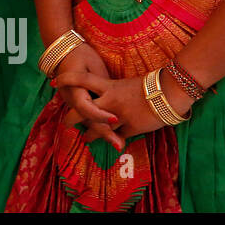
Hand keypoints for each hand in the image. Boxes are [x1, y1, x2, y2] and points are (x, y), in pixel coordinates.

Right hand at [49, 43, 121, 146]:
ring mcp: (72, 101)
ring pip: (87, 120)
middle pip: (87, 119)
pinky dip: (98, 125)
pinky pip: (86, 116)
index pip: (86, 107)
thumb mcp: (94, 66)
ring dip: (102, 132)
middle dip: (102, 132)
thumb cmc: (81, 55)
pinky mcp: (76, 102)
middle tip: (118, 144)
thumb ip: (104, 85)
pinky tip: (112, 135)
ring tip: (119, 144)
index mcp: (75, 88)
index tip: (116, 119)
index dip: (100, 114)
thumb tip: (118, 101)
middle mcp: (71, 98)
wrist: (63, 50)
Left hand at [59, 68, 193, 148]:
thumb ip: (112, 90)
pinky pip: (118, 137)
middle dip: (72, 118)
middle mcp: (111, 101)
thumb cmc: (150, 84)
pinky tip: (113, 144)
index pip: (82, 79)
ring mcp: (120, 116)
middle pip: (83, 110)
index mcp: (109, 86)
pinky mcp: (132, 128)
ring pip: (98, 129)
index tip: (55, 82)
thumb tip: (101, 94)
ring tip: (85, 139)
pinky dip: (115, 140)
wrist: (170, 92)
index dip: (67, 80)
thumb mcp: (125, 84)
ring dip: (91, 136)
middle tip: (66, 122)